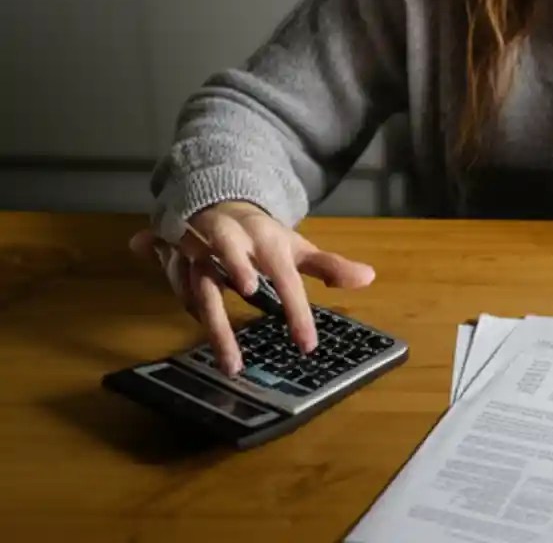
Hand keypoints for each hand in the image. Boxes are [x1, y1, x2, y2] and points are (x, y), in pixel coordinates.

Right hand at [128, 200, 375, 375]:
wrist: (217, 200)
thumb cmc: (261, 235)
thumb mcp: (296, 248)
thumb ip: (330, 266)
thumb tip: (369, 277)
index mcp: (265, 238)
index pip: (285, 276)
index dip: (296, 311)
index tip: (307, 345)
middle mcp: (229, 239)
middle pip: (230, 266)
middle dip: (239, 301)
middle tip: (256, 338)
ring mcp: (197, 247)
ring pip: (197, 282)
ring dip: (211, 323)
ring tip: (230, 363)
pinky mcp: (172, 257)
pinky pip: (177, 284)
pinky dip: (187, 306)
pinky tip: (203, 335)